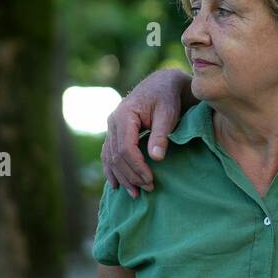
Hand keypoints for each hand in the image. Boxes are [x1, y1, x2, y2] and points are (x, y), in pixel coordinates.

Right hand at [101, 69, 190, 196]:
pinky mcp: (115, 132)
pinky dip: (112, 170)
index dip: (137, 167)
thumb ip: (161, 134)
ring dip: (122, 177)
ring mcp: (111, 127)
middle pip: (116, 156)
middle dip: (131, 175)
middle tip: (148, 189)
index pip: (126, 148)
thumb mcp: (168, 113)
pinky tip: (117, 185)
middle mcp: (113, 121)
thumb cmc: (167, 97)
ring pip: (110, 157)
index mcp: (124, 115)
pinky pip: (109, 154)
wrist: (162, 84)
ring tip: (135, 193)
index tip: (151, 180)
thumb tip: (156, 158)